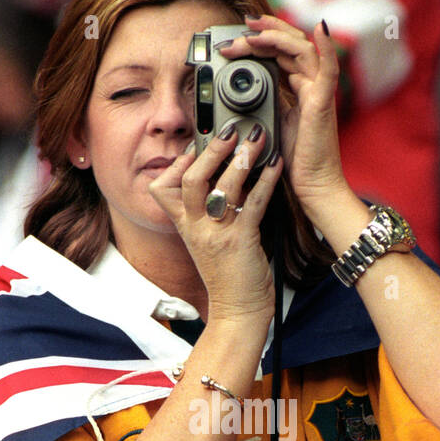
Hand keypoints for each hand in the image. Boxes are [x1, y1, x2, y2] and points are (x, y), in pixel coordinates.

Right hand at [147, 125, 282, 322]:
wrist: (238, 310)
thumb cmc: (228, 274)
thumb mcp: (206, 240)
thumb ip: (207, 211)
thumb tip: (221, 176)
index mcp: (184, 226)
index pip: (163, 187)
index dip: (178, 163)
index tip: (195, 143)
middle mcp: (196, 228)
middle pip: (191, 180)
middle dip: (211, 151)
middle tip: (229, 130)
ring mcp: (217, 235)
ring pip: (222, 188)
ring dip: (241, 158)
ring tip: (258, 138)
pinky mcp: (242, 242)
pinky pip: (254, 204)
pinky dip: (266, 181)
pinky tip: (276, 164)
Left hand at [215, 15, 346, 214]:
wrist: (312, 185)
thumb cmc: (295, 161)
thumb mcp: (273, 123)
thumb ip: (267, 102)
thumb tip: (245, 91)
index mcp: (299, 88)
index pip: (281, 52)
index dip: (261, 39)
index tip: (237, 37)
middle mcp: (311, 85)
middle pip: (289, 44)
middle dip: (263, 32)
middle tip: (240, 28)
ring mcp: (319, 91)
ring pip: (301, 49)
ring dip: (275, 37)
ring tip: (252, 33)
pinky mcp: (322, 103)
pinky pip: (328, 69)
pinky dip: (327, 47)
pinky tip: (321, 29)